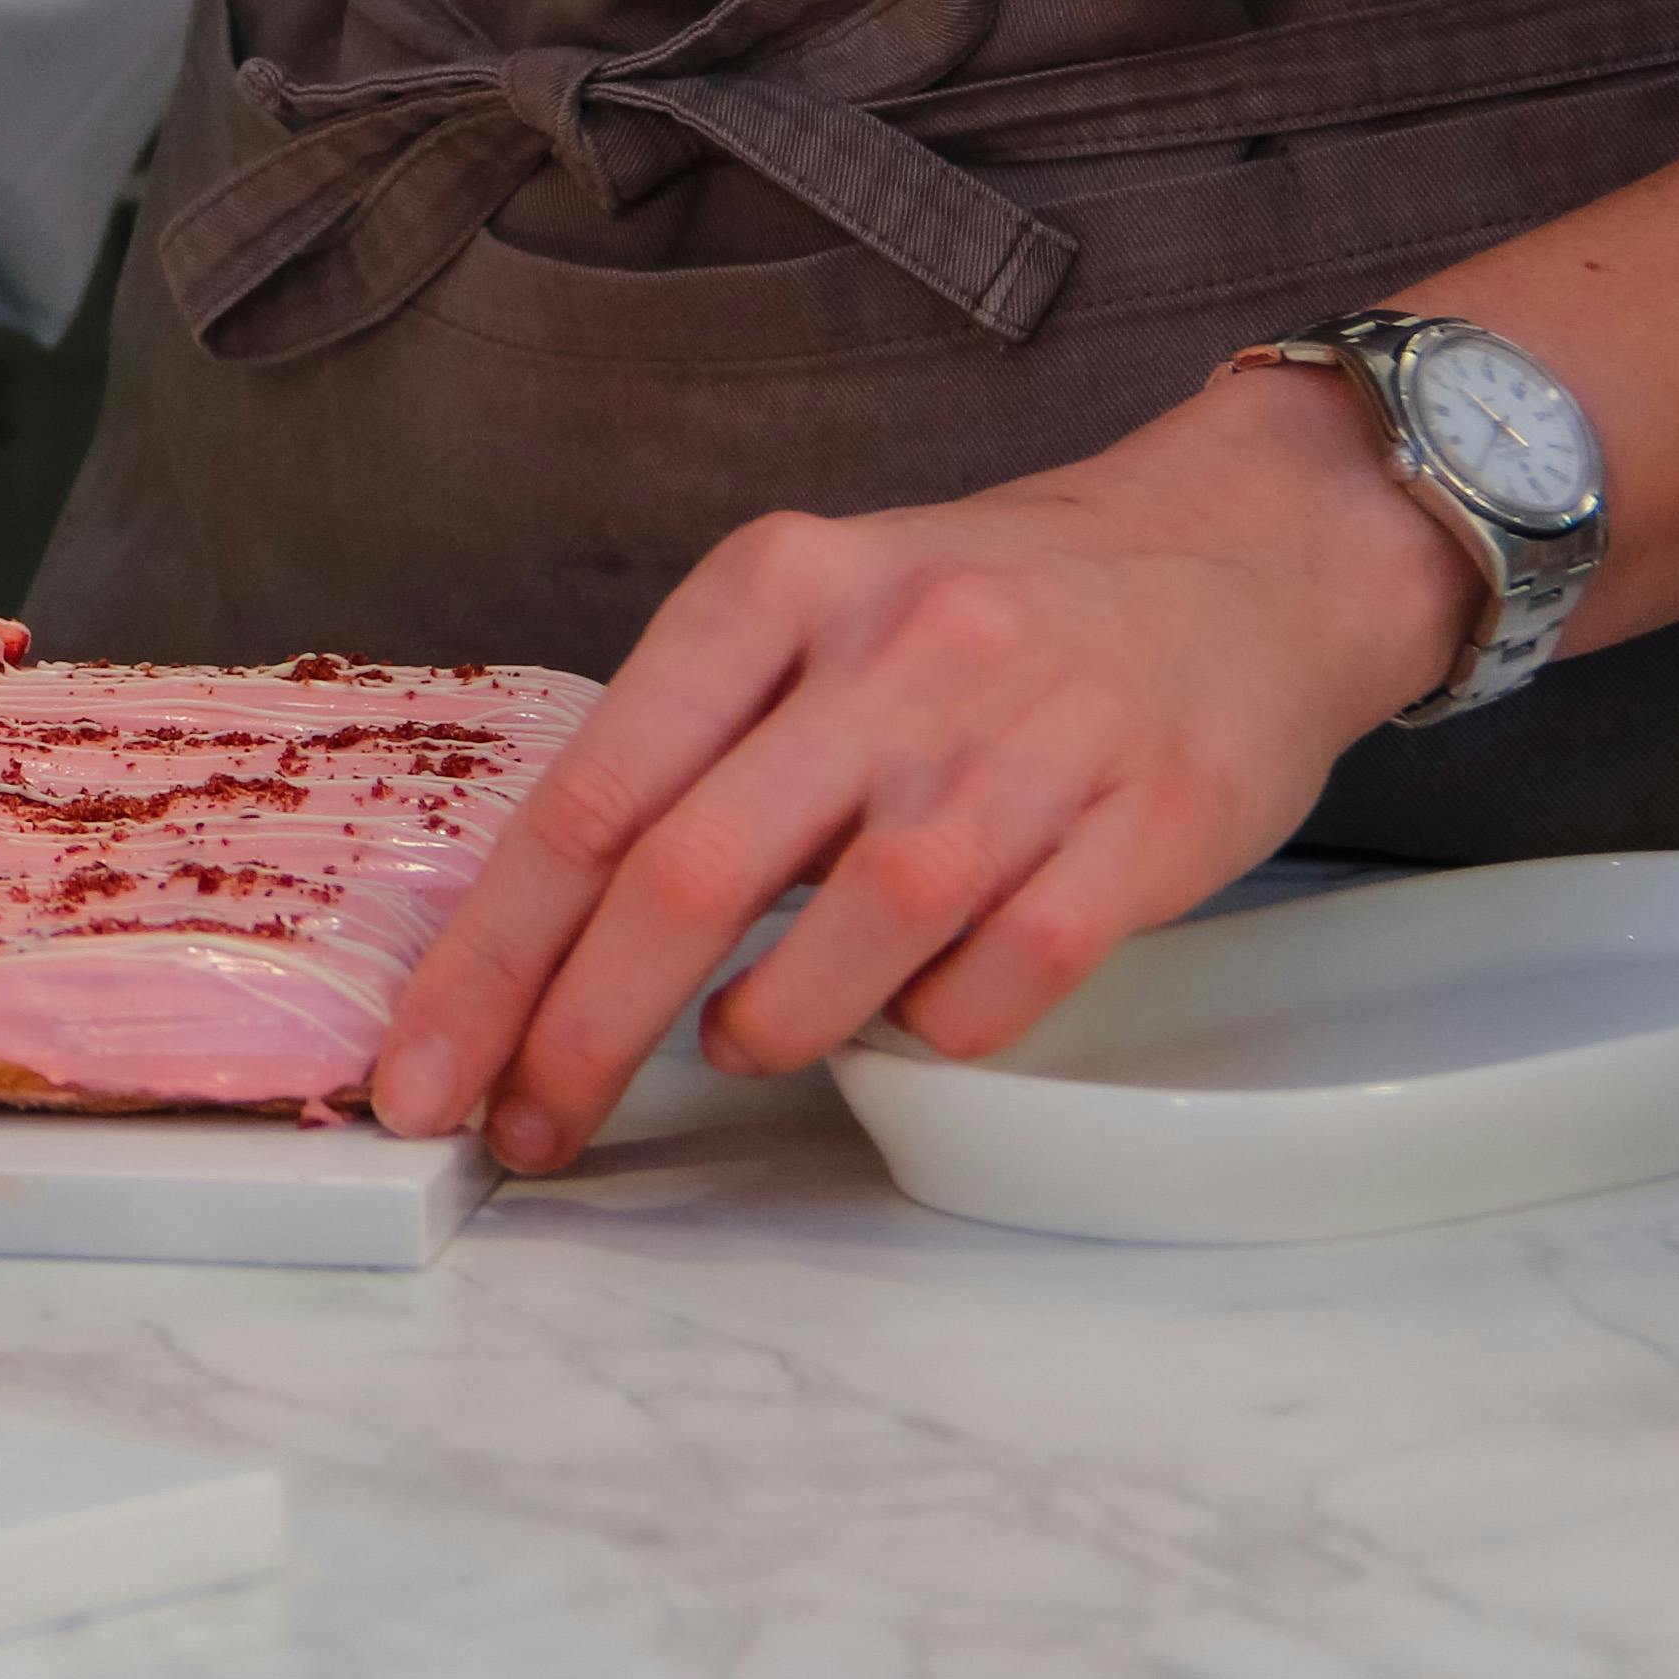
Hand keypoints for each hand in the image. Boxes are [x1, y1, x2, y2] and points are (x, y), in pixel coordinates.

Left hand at [365, 362, 1473, 1171]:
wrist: (1252, 553)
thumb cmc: (992, 609)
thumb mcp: (817, 611)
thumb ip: (696, 743)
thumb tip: (545, 935)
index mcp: (778, 585)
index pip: (592, 794)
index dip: (492, 954)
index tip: (426, 1068)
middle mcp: (894, 652)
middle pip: (686, 876)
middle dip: (579, 1031)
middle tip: (522, 1125)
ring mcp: (1027, 739)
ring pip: (850, 937)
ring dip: (764, 1028)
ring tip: (738, 1040)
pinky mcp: (1148, 824)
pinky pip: (1000, 978)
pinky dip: (928, 1024)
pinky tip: (903, 1008)